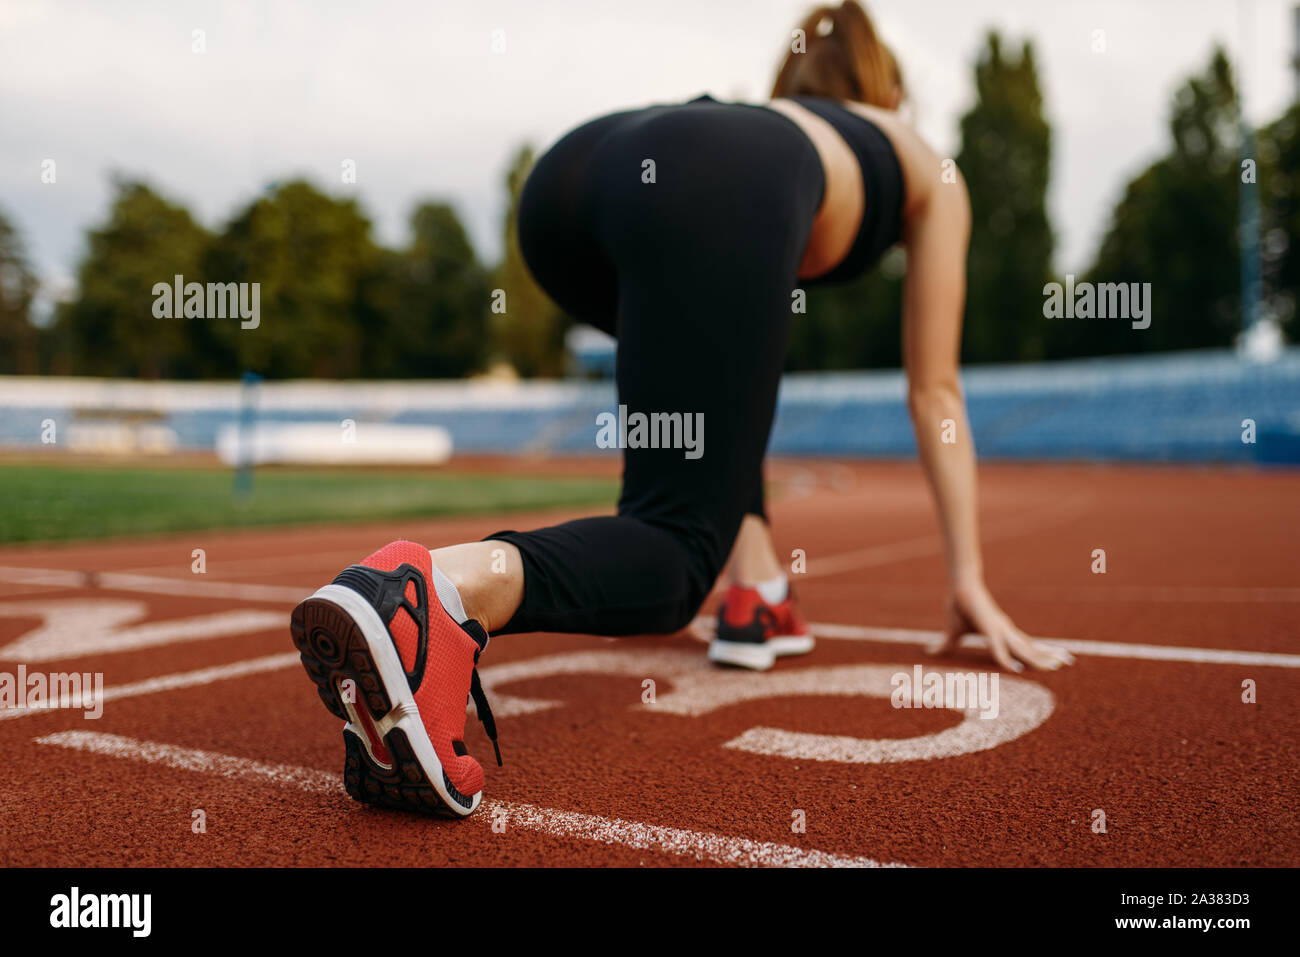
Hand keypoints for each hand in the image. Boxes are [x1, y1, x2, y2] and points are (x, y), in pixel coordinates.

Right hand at [930, 580, 1074, 672]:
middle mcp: (1005, 631)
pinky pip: (999, 648)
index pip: (1025, 645)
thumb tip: (928, 651)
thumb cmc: (957, 608)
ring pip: (1023, 649)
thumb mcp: (953, 633)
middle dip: (1050, 655)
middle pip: (1031, 647)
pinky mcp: (989, 629)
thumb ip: (945, 645)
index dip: (1040, 653)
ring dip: (1040, 659)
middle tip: (1069, 662)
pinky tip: (1016, 669)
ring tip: (1060, 665)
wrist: (957, 588)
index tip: (1056, 660)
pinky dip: (1007, 659)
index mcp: (1001, 632)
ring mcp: (999, 630)